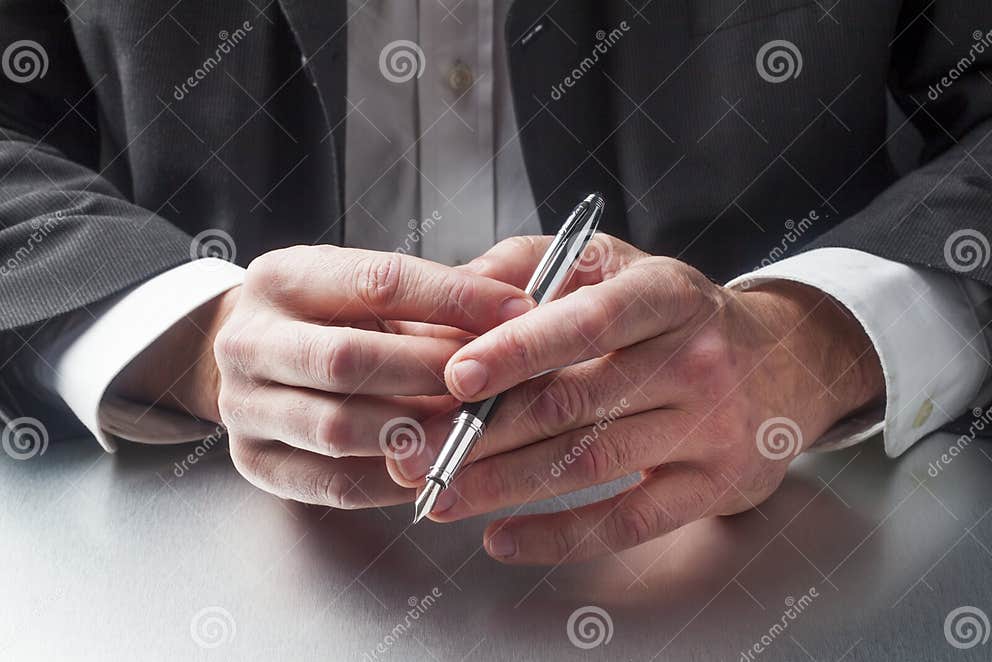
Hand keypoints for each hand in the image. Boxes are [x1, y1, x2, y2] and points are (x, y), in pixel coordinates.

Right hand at [112, 245, 532, 507]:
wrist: (251, 357)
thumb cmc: (328, 318)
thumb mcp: (363, 288)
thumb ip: (431, 297)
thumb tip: (515, 315)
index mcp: (281, 278)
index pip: (377, 281)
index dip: (455, 298)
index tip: (519, 313)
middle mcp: (248, 340)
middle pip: (348, 360)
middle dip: (433, 371)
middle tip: (493, 378)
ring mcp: (243, 407)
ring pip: (338, 429)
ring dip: (416, 432)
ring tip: (470, 425)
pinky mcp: (256, 463)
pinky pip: (334, 485)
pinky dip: (395, 481)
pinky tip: (438, 466)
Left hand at [389, 235, 883, 563]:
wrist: (785, 362)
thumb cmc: (675, 313)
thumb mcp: (617, 264)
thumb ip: (531, 267)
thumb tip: (448, 298)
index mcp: (666, 293)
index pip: (589, 321)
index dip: (519, 350)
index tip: (454, 377)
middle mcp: (695, 358)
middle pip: (575, 402)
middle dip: (484, 432)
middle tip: (416, 452)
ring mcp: (709, 427)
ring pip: (590, 462)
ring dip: (504, 484)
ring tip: (439, 495)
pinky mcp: (714, 485)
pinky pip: (629, 520)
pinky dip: (560, 535)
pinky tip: (502, 537)